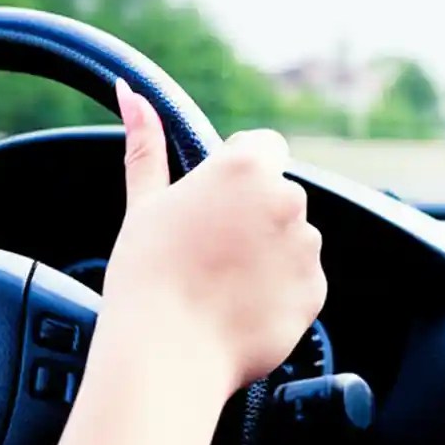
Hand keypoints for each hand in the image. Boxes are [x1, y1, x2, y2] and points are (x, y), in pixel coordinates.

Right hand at [95, 79, 325, 397]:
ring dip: (268, 254)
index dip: (236, 175)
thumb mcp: (143, 203)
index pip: (261, 147)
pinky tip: (238, 306)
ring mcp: (306, 247)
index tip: (211, 205)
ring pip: (292, 239)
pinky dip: (277, 292)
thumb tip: (129, 92)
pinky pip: (301, 281)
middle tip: (208, 251)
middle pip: (277, 194)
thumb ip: (145, 144)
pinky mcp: (315, 292)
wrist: (165, 353)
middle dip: (253, 216)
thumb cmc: (146, 276)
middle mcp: (286, 199)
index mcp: (244, 167)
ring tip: (221, 283)